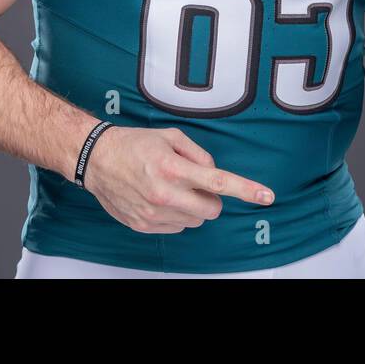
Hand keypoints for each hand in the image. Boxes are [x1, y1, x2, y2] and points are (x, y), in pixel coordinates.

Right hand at [82, 126, 273, 233]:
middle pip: (212, 209)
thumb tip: (214, 172)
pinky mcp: (144, 225)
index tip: (267, 196)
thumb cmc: (135, 144)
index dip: (246, 190)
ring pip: (195, 220)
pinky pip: (177, 227)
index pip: (219, 182)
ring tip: (172, 188)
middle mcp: (164, 193)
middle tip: (195, 183)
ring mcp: (154, 213)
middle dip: (212, 199)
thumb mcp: (171, 136)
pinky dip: (177, 215)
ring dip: (193, 207)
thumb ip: (199, 154)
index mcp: (174, 168)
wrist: (96, 160)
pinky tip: (160, 198)